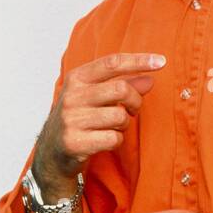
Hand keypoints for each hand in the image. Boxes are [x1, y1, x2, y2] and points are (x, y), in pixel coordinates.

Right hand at [33, 52, 163, 192]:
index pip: (112, 62)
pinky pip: (113, 139)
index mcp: (76, 78)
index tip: (161, 62)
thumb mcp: (96, 96)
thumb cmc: (80, 118)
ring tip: (114, 127)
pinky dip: (116, 140)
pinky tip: (105, 140)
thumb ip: (122, 85)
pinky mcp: (75, 142)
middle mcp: (72, 96)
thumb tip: (150, 79)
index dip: (139, 61)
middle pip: (121, 89)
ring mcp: (72, 120)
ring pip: (119, 116)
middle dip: (135, 101)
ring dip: (124, 124)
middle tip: (133, 109)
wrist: (51, 151)